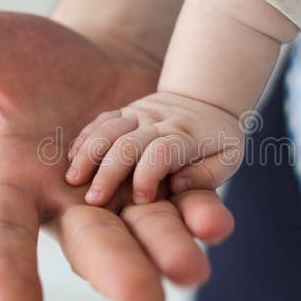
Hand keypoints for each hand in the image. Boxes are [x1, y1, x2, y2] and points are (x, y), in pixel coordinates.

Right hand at [0, 0, 233, 300]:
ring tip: (192, 267)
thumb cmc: (31, 64)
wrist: (97, 66)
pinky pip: (187, 202)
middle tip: (143, 299)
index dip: (6, 273)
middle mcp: (71, 206)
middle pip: (92, 245)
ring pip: (147, 234)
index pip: (1, 235)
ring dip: (171, 249)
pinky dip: (201, 210)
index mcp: (14, 184)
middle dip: (117, 269)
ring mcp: (126, 200)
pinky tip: (216, 218)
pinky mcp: (172, 181)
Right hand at [67, 92, 243, 206]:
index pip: (162, 152)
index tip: (140, 200)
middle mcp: (159, 123)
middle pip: (128, 144)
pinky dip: (86, 137)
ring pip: (109, 129)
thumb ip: (207, 175)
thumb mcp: (228, 158)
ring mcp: (139, 114)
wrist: (205, 98)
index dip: (149, 175)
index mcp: (186, 137)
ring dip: (89, 153)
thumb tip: (178, 186)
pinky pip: (102, 120)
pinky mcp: (125, 111)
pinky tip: (72, 157)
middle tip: (93, 201)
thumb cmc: (217, 140)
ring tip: (72, 179)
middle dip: (109, 173)